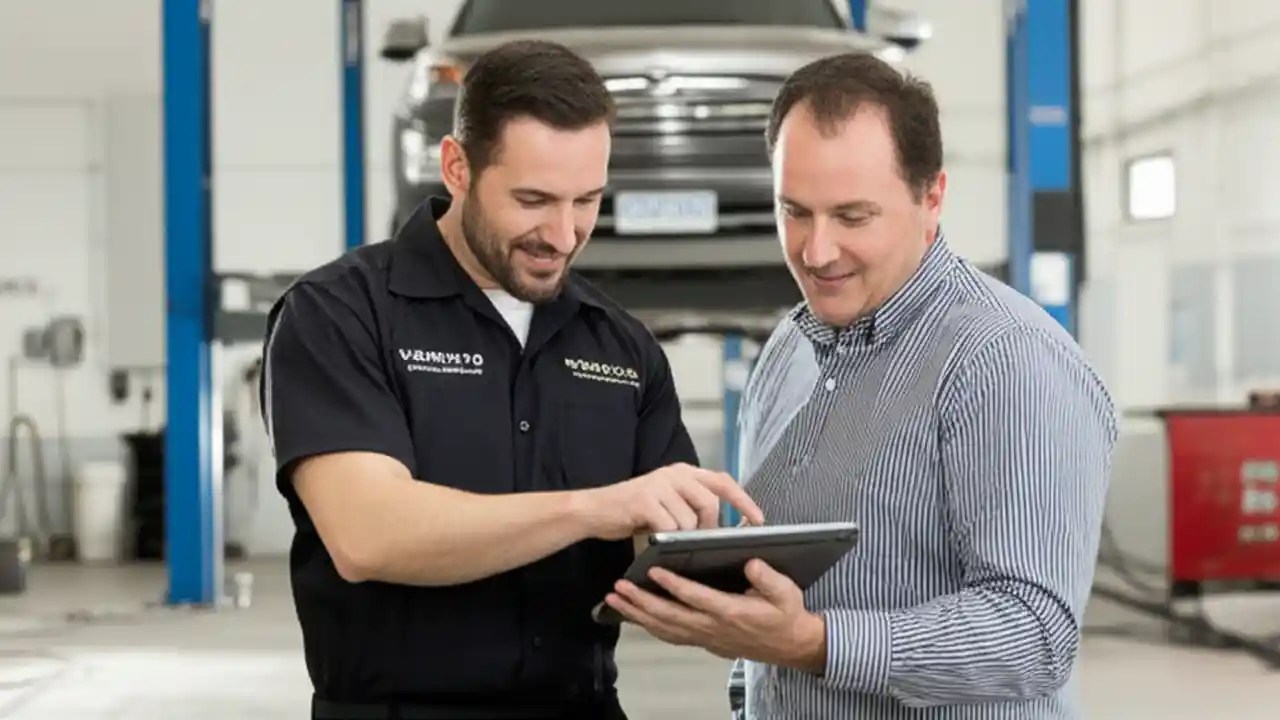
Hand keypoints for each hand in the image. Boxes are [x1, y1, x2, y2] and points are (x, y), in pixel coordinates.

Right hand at [578, 463, 764, 540]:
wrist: (594, 510)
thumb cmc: (634, 512)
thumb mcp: (667, 503)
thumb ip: (692, 505)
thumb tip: (723, 527)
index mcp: (684, 472)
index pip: (723, 481)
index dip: (743, 500)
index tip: (759, 519)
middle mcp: (674, 474)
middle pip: (710, 501)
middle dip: (710, 526)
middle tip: (700, 540)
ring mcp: (659, 485)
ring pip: (690, 518)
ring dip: (684, 535)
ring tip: (669, 539)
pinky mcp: (645, 500)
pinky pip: (670, 526)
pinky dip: (667, 538)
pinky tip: (655, 537)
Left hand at [604, 558, 826, 672]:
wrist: (789, 645)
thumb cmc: (785, 614)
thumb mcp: (786, 592)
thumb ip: (768, 578)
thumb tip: (752, 562)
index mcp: (731, 612)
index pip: (696, 597)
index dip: (674, 585)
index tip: (654, 570)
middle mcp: (713, 627)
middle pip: (670, 616)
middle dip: (641, 601)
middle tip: (619, 587)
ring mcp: (705, 636)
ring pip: (664, 628)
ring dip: (637, 614)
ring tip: (614, 599)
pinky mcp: (702, 640)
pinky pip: (670, 635)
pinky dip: (649, 626)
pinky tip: (633, 615)